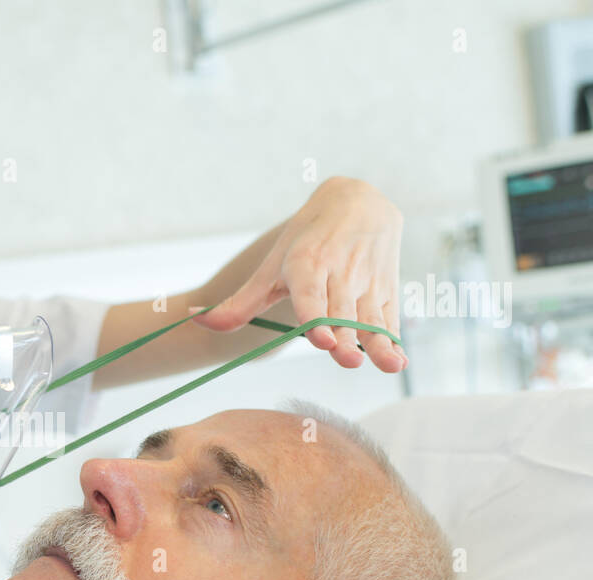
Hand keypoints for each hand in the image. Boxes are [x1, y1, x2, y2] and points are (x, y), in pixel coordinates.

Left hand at [192, 177, 407, 372]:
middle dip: (345, 337)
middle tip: (346, 360)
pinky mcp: (386, 288)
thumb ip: (239, 303)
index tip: (320, 338)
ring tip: (387, 365)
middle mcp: (338, 271)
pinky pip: (390, 317)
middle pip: (341, 311)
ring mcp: (365, 280)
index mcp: (306, 263)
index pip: (310, 292)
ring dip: (378, 342)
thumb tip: (195, 319)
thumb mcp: (272, 267)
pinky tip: (397, 361)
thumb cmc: (306, 241)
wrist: (359, 201)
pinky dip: (393, 339)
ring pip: (370, 316)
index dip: (315, 315)